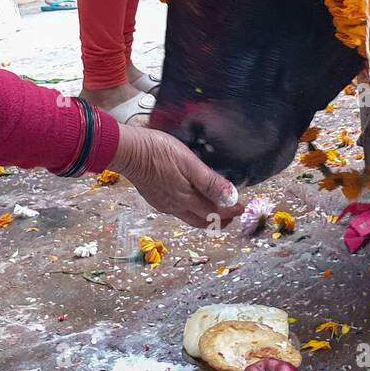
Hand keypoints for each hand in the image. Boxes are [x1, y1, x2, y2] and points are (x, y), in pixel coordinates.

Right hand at [109, 124, 242, 228]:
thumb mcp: (189, 163)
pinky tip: (190, 199)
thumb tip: (231, 198)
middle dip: (219, 219)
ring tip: (215, 208)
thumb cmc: (157, 151)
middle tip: (232, 214)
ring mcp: (163, 203)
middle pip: (201, 220)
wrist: (127, 150)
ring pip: (189, 217)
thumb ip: (210, 182)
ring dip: (205, 215)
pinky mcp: (154, 197)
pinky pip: (177, 210)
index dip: (230, 211)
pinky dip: (190, 209)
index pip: (214, 212)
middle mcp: (174, 206)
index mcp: (185, 199)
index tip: (242, 208)